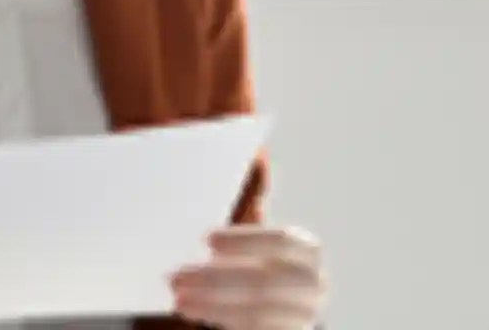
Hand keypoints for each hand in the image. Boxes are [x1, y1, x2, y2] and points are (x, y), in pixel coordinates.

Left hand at [169, 225, 325, 329]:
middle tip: (175, 276)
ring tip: (178, 297)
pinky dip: (220, 320)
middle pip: (264, 278)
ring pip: (256, 309)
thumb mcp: (249, 245)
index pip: (282, 240)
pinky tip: (194, 312)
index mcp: (306, 250)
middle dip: (215, 278)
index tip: (206, 240)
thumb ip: (241, 222)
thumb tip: (235, 174)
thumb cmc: (252, 269)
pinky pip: (255, 329)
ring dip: (211, 303)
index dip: (245, 239)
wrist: (270, 311)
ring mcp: (305, 315)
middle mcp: (313, 283)